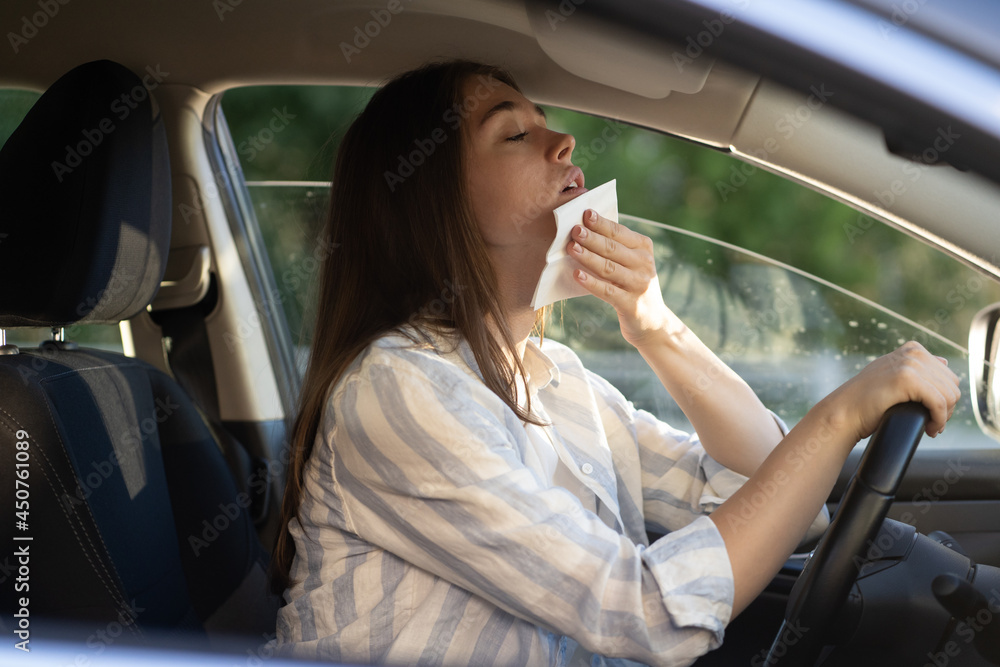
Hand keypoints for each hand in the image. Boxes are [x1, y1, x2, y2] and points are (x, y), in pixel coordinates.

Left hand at [568, 209, 672, 346]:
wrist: (652, 322)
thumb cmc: (633, 286)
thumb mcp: (632, 264)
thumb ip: (615, 248)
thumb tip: (585, 230)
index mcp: (644, 249)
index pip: (620, 232)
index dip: (602, 224)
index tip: (585, 214)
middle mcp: (644, 265)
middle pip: (613, 248)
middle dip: (592, 238)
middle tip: (574, 230)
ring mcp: (639, 285)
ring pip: (609, 268)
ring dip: (588, 257)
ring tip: (571, 248)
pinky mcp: (631, 304)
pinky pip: (607, 291)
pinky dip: (591, 282)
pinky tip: (577, 275)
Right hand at [824, 341, 960, 440]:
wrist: (844, 412)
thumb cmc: (866, 401)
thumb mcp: (893, 375)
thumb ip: (916, 366)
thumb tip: (944, 362)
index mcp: (913, 349)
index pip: (948, 376)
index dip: (945, 399)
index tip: (932, 414)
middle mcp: (913, 352)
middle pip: (952, 386)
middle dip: (947, 409)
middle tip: (932, 423)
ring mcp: (910, 364)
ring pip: (949, 396)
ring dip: (944, 417)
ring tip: (930, 427)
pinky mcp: (907, 379)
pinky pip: (939, 403)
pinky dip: (939, 420)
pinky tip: (930, 429)